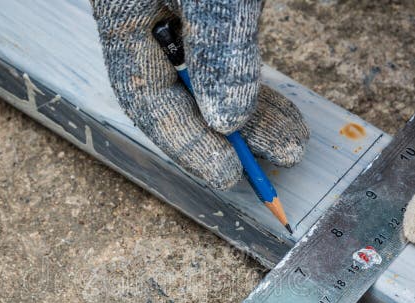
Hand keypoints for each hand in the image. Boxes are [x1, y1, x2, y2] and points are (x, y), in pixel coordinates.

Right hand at [91, 1, 308, 189]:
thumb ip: (216, 51)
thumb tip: (227, 122)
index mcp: (123, 10)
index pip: (144, 94)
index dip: (185, 142)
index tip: (226, 173)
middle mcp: (147, 13)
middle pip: (179, 92)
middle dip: (230, 132)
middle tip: (278, 157)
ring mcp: (181, 5)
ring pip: (210, 73)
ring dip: (251, 110)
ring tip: (291, 139)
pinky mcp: (215, 1)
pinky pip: (228, 50)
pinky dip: (250, 80)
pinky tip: (274, 104)